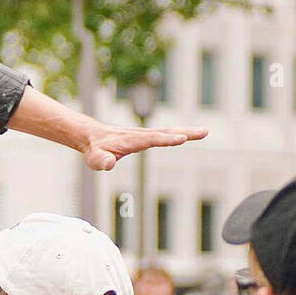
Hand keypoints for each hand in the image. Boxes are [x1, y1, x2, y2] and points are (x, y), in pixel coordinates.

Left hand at [82, 121, 207, 170]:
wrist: (91, 136)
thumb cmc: (94, 149)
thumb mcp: (94, 159)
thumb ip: (101, 161)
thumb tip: (108, 164)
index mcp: (130, 140)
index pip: (151, 139)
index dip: (166, 139)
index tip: (182, 138)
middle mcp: (140, 135)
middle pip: (164, 132)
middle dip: (183, 132)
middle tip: (203, 132)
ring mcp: (143, 134)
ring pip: (166, 131)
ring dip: (185, 131)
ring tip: (204, 131)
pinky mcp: (145, 136)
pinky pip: (164, 134)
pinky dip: (178, 132)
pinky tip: (190, 134)